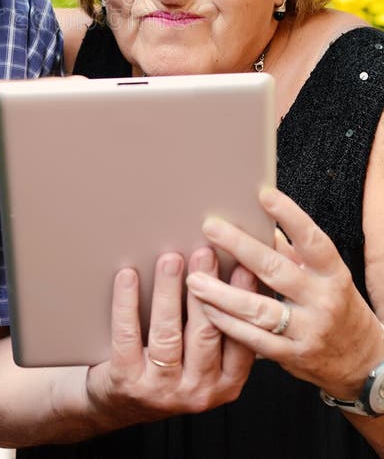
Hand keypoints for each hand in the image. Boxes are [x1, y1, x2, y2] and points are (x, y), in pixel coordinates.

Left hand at [84, 247, 255, 428]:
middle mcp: (200, 390)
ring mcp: (163, 390)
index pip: (243, 339)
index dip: (243, 299)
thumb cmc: (168, 368)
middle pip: (207, 331)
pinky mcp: (128, 383)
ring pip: (168, 333)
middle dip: (207, 287)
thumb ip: (220, 325)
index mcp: (227, 381)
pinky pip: (127, 336)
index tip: (243, 264)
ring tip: (170, 259)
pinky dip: (126, 302)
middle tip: (205, 252)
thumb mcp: (204, 357)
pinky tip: (128, 277)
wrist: (120, 402)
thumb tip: (234, 268)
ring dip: (168, 290)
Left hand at [185, 186, 383, 399]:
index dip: (290, 216)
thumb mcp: (324, 276)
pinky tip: (207, 310)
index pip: (312, 240)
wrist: (362, 361)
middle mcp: (321, 300)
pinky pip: (254, 340)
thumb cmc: (336, 306)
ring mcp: (307, 331)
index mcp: (332, 273)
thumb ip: (292, 251)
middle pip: (276, 270)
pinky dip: (228, 324)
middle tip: (210, 228)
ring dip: (222, 293)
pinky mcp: (292, 356)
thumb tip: (256, 222)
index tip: (263, 195)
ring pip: (259, 310)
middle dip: (239, 247)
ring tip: (195, 279)